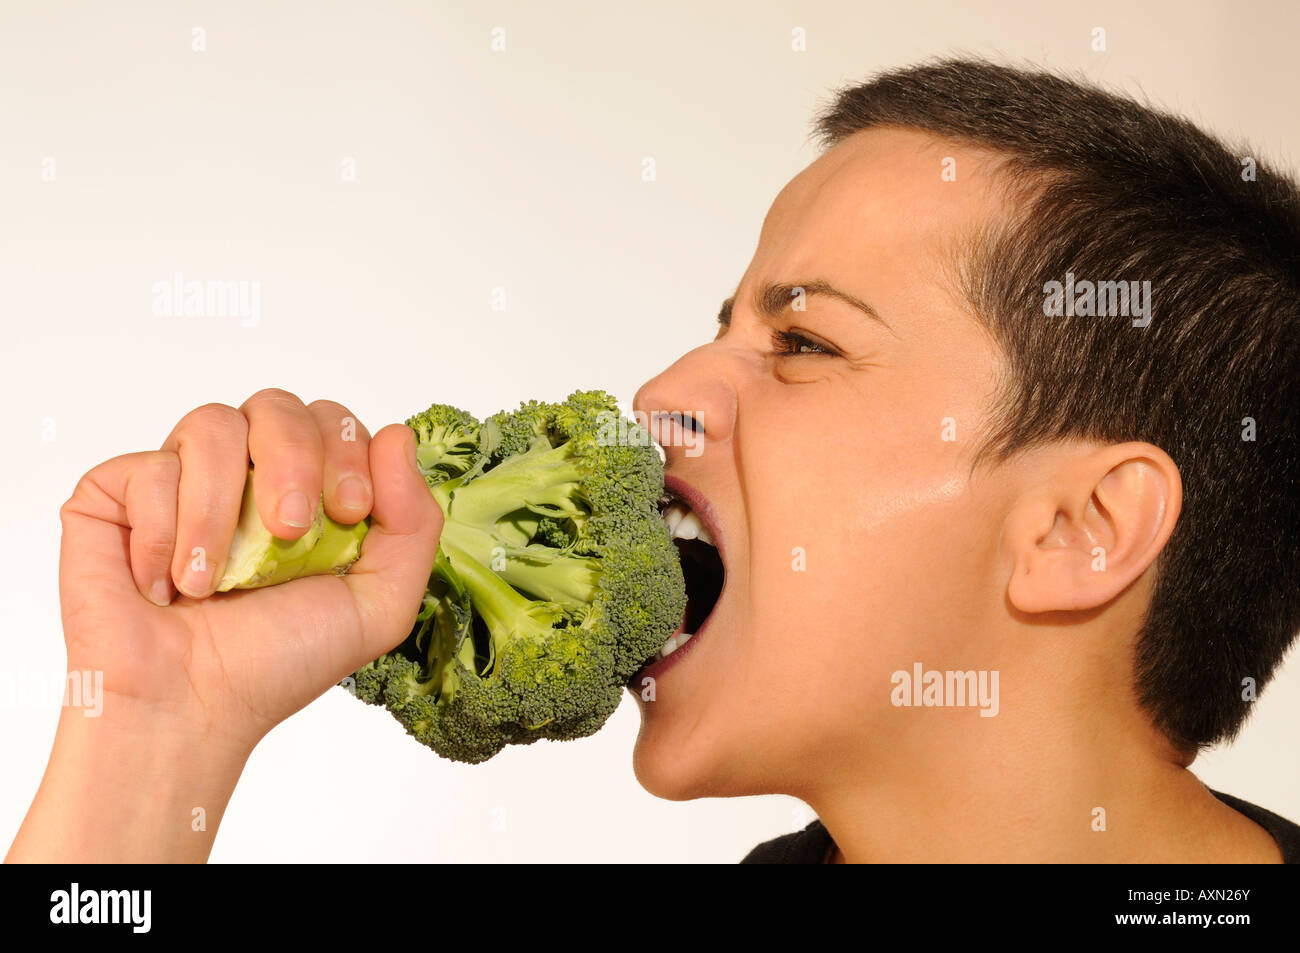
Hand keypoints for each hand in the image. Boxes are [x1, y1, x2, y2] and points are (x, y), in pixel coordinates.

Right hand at [56, 388, 442, 753]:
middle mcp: (245, 474)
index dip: (347, 450)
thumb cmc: (276, 662)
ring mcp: (179, 479)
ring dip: (222, 506)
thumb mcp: (379, 603)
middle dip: (295, 458)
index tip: (349, 510)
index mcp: (306, 490)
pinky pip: (148, 468)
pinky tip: (165, 586)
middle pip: (277, 405)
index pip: (332, 422)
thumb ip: (413, 524)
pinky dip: (162, 532)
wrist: (187, 709)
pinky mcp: (116, 494)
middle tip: (290, 528)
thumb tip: (398, 436)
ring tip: (213, 579)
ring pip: (211, 424)